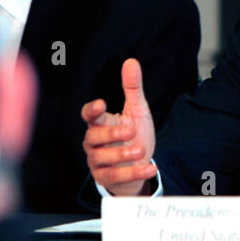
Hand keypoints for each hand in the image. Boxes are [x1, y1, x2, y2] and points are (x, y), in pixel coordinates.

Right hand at [80, 59, 156, 195]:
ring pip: (101, 158)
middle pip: (92, 137)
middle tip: (130, 130)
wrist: (141, 165)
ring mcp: (98, 161)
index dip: (92, 110)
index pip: (89, 115)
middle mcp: (95, 143)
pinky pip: (115, 176)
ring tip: (141, 150)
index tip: (101, 104)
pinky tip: (150, 168)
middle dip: (110, 134)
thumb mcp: (137, 111)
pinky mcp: (106, 178)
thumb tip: (131, 61)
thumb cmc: (135, 135)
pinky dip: (133, 173)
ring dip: (122, 154)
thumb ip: (132, 89)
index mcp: (101, 123)